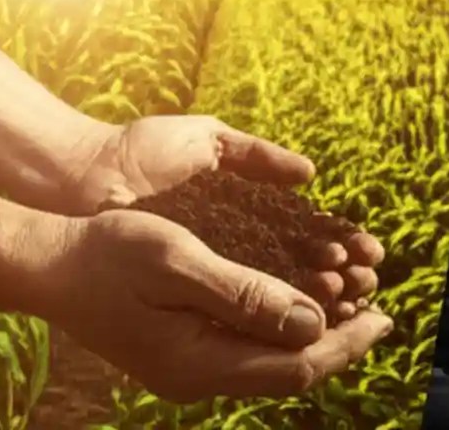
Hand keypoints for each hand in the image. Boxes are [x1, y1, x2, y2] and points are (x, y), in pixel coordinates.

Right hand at [41, 208, 392, 402]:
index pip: (295, 367)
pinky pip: (247, 347)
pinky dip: (282, 325)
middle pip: (289, 371)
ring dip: (314, 334)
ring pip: (270, 362)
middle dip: (340, 341)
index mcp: (199, 363)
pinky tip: (300, 300)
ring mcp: (188, 368)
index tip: (385, 317)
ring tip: (353, 303)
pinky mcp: (182, 350)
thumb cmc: (109, 254)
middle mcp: (198, 377)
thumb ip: (245, 295)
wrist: (49, 264)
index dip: (346, 344)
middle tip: (379, 309)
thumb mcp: (179, 262)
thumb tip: (312, 323)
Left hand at [67, 115, 384, 316]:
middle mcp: (232, 246)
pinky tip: (301, 309)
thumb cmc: (139, 149)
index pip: (305, 237)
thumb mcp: (206, 140)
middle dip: (339, 277)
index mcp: (243, 213)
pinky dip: (270, 305)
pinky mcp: (183, 286)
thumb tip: (309, 175)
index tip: (369, 249)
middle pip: (299, 270)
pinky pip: (235, 300)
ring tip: (346, 294)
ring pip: (274, 290)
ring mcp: (209, 269)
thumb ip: (256, 154)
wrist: (79, 172)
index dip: (338, 245)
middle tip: (369, 279)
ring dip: (314, 297)